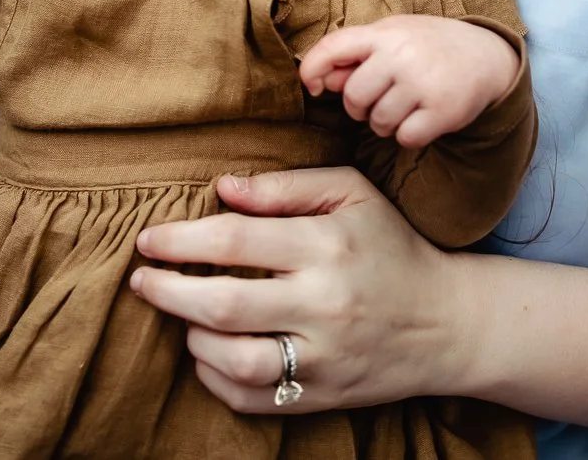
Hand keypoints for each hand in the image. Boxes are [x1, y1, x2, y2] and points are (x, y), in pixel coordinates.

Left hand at [130, 168, 468, 412]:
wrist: (446, 322)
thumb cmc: (390, 246)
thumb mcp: (351, 194)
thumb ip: (285, 188)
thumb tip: (222, 188)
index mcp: (327, 245)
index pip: (234, 241)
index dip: (180, 240)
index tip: (149, 239)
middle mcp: (324, 304)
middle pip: (222, 303)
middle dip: (167, 290)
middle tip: (142, 279)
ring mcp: (323, 357)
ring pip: (231, 359)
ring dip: (190, 335)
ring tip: (182, 315)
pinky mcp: (321, 396)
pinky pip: (249, 398)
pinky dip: (214, 377)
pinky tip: (208, 351)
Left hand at [298, 15, 518, 148]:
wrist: (487, 55)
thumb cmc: (429, 46)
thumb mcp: (394, 36)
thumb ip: (358, 55)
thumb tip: (323, 81)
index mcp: (384, 33)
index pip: (332, 48)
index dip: (312, 70)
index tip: (313, 87)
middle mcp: (402, 55)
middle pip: (354, 97)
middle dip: (359, 108)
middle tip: (379, 100)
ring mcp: (423, 83)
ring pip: (379, 122)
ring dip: (386, 123)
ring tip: (405, 106)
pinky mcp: (442, 111)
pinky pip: (405, 138)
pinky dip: (410, 135)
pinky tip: (422, 118)